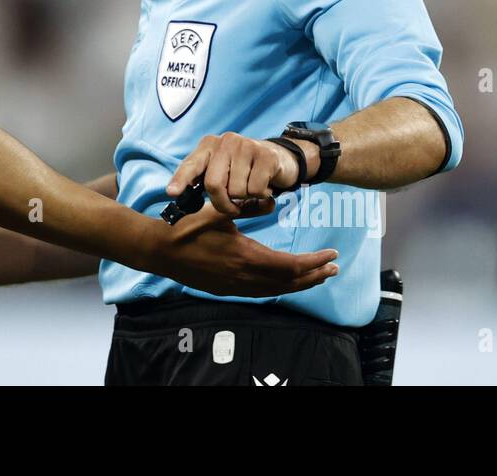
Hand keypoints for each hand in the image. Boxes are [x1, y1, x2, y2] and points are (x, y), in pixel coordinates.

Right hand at [148, 202, 338, 297]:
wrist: (161, 251)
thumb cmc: (188, 228)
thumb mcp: (219, 211)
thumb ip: (247, 207)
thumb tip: (272, 203)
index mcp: (246, 257)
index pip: (292, 265)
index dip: (315, 261)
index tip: (332, 254)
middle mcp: (245, 277)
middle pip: (289, 282)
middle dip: (315, 275)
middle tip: (334, 268)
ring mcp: (236, 287)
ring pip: (276, 291)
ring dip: (300, 284)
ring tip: (317, 276)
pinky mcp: (227, 290)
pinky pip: (262, 293)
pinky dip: (280, 288)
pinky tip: (285, 282)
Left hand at [165, 132, 318, 216]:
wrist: (280, 157)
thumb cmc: (244, 169)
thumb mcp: (223, 170)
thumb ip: (205, 181)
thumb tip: (180, 196)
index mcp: (209, 146)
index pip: (191, 164)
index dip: (180, 180)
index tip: (171, 193)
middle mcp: (225, 142)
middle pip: (214, 184)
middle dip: (222, 203)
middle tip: (232, 207)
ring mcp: (246, 146)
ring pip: (237, 190)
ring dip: (245, 197)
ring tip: (251, 187)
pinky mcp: (266, 156)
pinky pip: (256, 189)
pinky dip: (261, 195)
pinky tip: (264, 185)